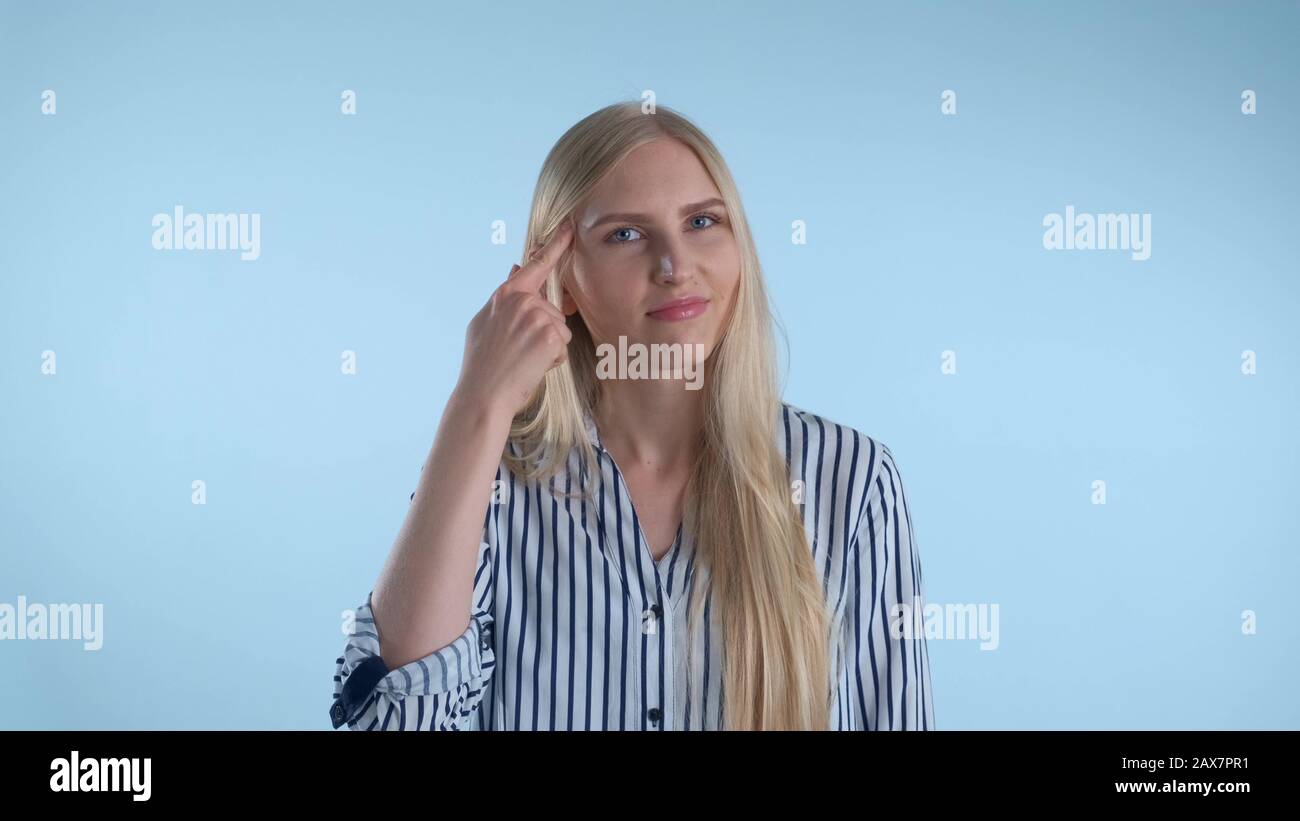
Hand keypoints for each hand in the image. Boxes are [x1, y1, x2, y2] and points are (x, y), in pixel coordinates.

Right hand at [453, 221, 575, 419]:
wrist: (483, 394)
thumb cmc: (482, 363)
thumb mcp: (485, 322)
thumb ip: (505, 296)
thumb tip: (516, 270)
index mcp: (506, 294)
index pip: (536, 265)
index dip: (555, 244)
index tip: (569, 227)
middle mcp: (522, 300)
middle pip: (553, 311)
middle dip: (544, 333)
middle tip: (518, 352)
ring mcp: (536, 316)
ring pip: (560, 330)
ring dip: (548, 348)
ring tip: (523, 360)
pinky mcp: (550, 334)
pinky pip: (562, 346)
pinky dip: (552, 360)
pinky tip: (532, 366)